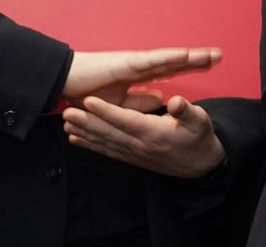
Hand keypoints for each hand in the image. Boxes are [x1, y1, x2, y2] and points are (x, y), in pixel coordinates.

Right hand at [62, 47, 220, 107]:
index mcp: (139, 74)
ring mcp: (133, 62)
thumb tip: (161, 99)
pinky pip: (150, 60)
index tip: (212, 64)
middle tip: (221, 54)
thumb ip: (140, 100)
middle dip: (198, 58)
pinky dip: (168, 57)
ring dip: (189, 56)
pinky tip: (184, 55)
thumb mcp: (119, 101)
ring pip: (168, 58)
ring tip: (210, 54)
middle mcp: (140, 65)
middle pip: (175, 61)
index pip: (171, 69)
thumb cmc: (86, 90)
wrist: (63, 82)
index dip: (190, 66)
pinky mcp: (124, 63)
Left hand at [65, 94, 225, 178]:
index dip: (107, 111)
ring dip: (83, 132)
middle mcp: (140, 145)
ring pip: (104, 142)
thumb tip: (175, 101)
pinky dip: (90, 145)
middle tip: (67, 111)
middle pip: (109, 132)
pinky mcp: (131, 158)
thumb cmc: (199, 138)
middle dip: (86, 121)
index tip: (90, 101)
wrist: (200, 164)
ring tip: (65, 123)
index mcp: (155, 133)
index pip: (126, 121)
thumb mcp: (200, 120)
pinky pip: (107, 151)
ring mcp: (134, 153)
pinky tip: (75, 139)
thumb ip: (186, 110)